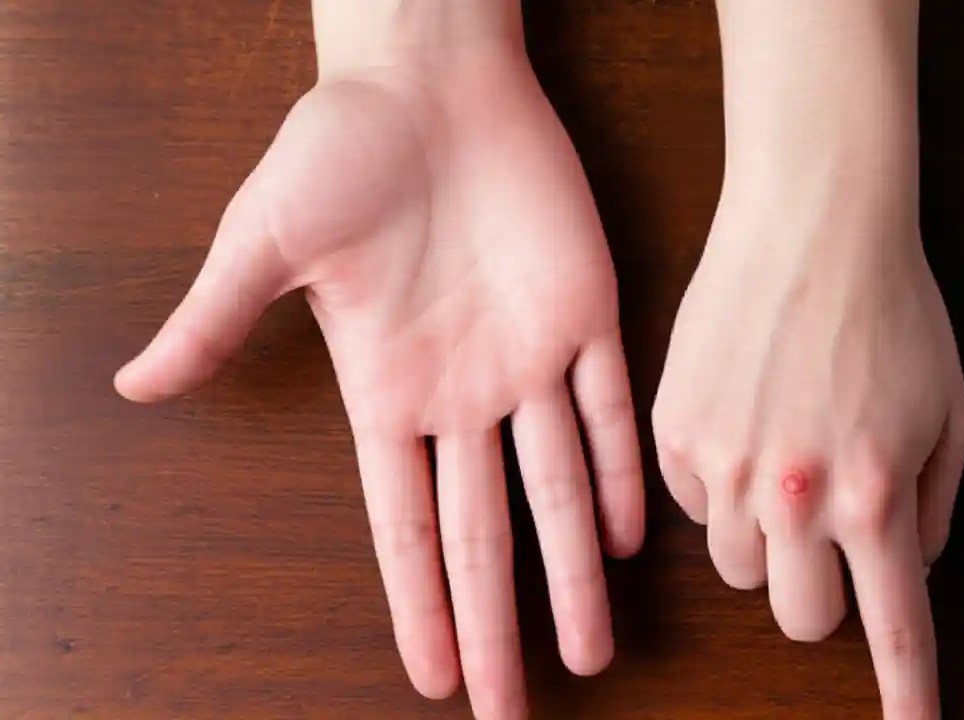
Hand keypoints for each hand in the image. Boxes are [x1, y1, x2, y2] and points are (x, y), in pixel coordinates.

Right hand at [115, 47, 644, 719]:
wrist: (429, 79)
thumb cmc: (340, 149)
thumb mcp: (264, 240)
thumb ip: (213, 322)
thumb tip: (132, 383)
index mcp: (385, 392)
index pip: (404, 526)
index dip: (419, 606)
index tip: (429, 680)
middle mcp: (460, 394)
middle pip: (484, 535)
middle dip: (495, 625)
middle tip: (509, 707)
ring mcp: (527, 358)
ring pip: (558, 489)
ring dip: (575, 573)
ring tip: (590, 652)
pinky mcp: (585, 311)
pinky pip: (607, 407)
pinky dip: (622, 470)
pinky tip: (632, 536)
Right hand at [652, 187, 963, 716]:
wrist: (813, 222)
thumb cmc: (893, 310)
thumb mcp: (951, 413)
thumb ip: (933, 509)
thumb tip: (906, 568)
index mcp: (872, 491)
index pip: (891, 624)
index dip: (905, 689)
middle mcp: (793, 493)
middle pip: (796, 619)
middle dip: (819, 593)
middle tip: (831, 537)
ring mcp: (724, 466)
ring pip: (737, 568)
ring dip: (767, 537)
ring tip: (786, 459)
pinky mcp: (675, 433)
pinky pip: (694, 509)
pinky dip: (723, 489)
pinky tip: (746, 424)